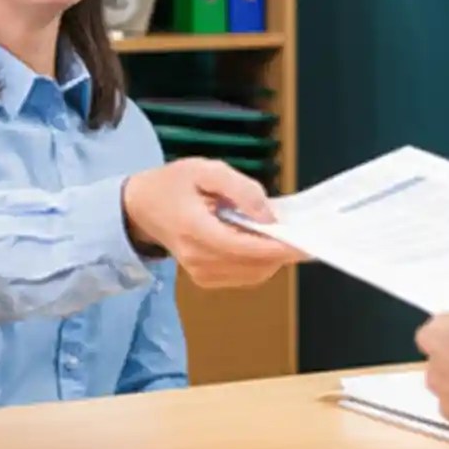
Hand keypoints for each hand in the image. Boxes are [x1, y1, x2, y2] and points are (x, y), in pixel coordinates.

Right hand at [121, 157, 303, 287]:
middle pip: (253, 265)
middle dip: (282, 251)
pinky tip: (266, 241)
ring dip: (274, 256)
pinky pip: (245, 275)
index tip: (305, 242)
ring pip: (253, 274)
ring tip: (287, 234)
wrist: (141, 207)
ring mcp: (200, 273)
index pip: (243, 248)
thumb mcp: (206, 170)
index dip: (276, 248)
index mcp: (193, 230)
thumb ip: (240, 189)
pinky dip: (261, 261)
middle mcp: (196, 259)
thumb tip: (269, 216)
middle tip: (306, 233)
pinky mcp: (206, 279)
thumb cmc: (173, 184)